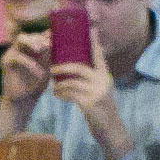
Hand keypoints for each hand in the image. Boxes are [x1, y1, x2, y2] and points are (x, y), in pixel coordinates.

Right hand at [0, 28, 51, 108]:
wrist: (23, 99)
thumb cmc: (37, 83)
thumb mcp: (48, 68)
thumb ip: (52, 56)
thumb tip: (64, 44)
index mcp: (30, 48)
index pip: (37, 35)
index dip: (46, 35)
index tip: (58, 40)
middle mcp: (20, 49)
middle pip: (29, 33)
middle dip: (39, 37)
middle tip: (49, 44)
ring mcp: (11, 54)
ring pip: (20, 39)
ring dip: (32, 42)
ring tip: (42, 49)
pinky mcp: (6, 63)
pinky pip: (17, 56)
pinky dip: (30, 63)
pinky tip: (40, 73)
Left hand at [52, 33, 130, 157]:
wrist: (109, 129)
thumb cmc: (100, 108)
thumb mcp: (98, 90)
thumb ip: (90, 78)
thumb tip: (71, 66)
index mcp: (105, 76)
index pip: (99, 56)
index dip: (94, 43)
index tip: (91, 29)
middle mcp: (103, 82)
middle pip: (78, 68)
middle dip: (61, 67)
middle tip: (50, 68)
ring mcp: (97, 93)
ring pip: (71, 82)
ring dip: (58, 84)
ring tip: (53, 86)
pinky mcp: (90, 104)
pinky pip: (69, 94)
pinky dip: (60, 94)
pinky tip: (56, 95)